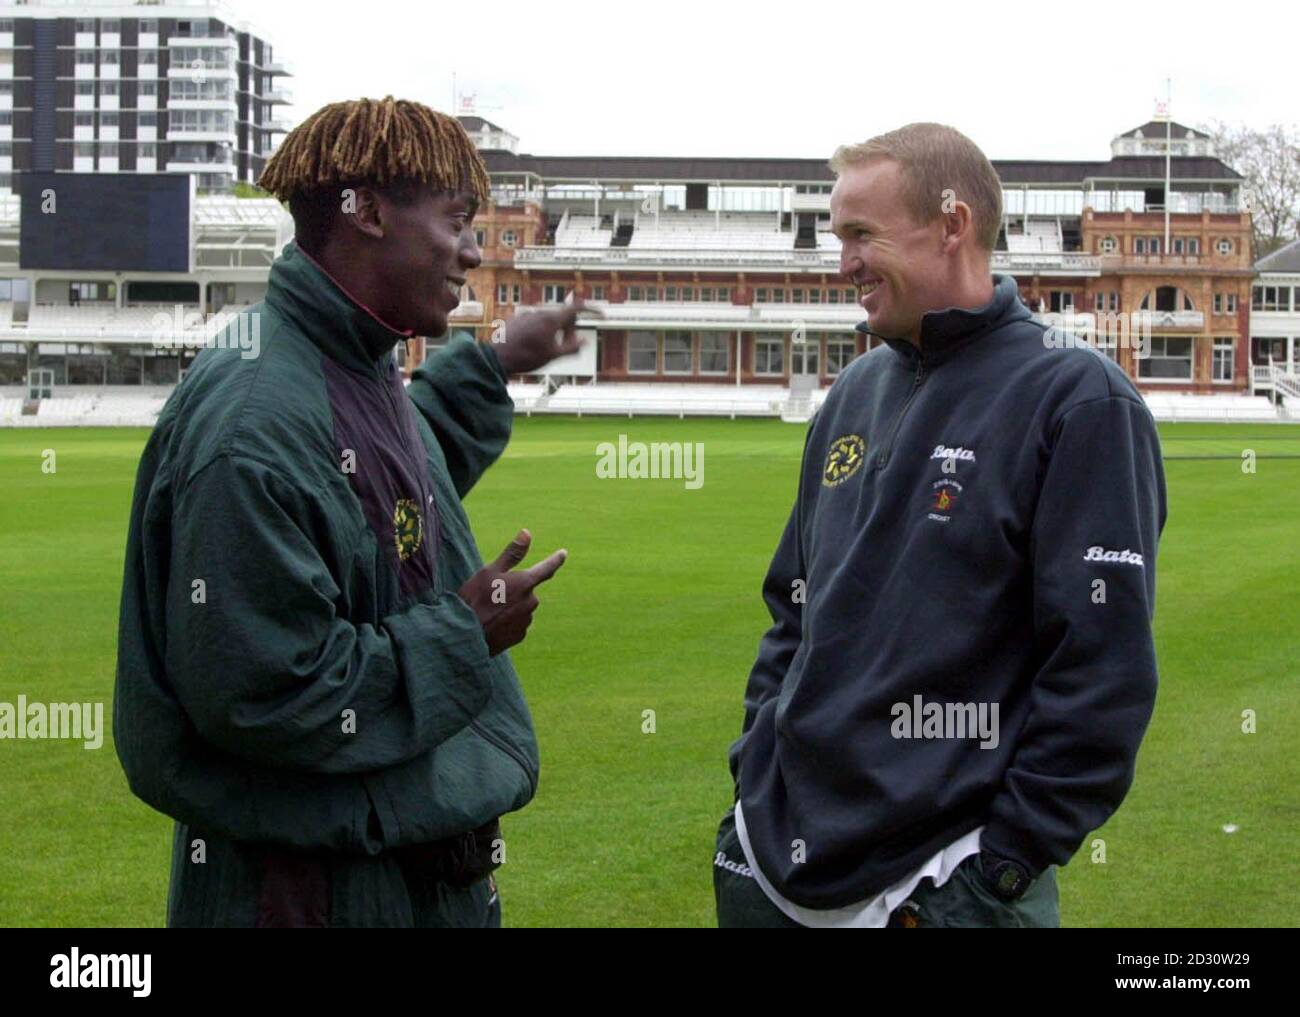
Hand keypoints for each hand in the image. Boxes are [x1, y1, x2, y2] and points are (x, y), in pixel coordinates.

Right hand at [457, 529, 566, 655]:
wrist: (465, 634)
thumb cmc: (475, 598)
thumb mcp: (490, 571)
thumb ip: (512, 553)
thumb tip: (527, 533)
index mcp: (525, 583)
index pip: (546, 568)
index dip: (555, 560)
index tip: (563, 553)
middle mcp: (531, 602)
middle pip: (526, 591)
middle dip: (514, 590)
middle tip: (491, 594)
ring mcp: (526, 620)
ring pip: (521, 607)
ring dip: (510, 606)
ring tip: (488, 610)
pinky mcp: (520, 635)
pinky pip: (516, 623)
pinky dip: (507, 621)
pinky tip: (491, 623)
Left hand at [493, 295, 600, 375]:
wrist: (497, 358)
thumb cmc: (526, 358)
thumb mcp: (553, 355)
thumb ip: (572, 347)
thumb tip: (584, 340)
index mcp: (551, 319)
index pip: (576, 308)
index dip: (590, 309)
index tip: (600, 313)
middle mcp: (539, 313)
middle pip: (562, 316)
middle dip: (569, 329)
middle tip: (566, 346)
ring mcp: (527, 315)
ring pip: (548, 320)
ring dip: (554, 331)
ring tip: (545, 349)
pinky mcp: (517, 319)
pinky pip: (535, 322)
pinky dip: (541, 331)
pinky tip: (532, 346)